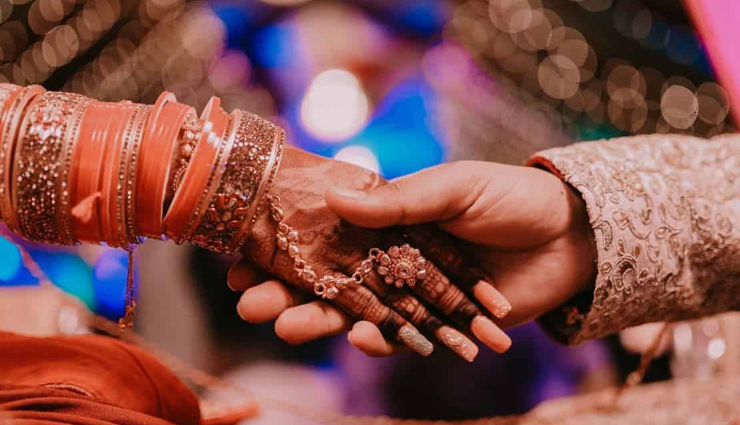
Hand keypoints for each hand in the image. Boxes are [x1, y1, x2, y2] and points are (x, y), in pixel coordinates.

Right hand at [232, 147, 512, 360]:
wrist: (569, 236)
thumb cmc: (509, 198)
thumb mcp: (454, 187)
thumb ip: (400, 200)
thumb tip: (334, 197)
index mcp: (387, 221)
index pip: (324, 238)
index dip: (284, 248)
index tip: (242, 259)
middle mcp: (391, 258)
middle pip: (328, 279)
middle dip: (286, 292)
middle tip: (250, 304)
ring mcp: (412, 294)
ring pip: (356, 312)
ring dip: (321, 321)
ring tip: (288, 328)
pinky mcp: (438, 324)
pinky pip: (403, 337)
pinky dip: (384, 340)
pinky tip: (362, 338)